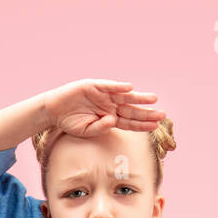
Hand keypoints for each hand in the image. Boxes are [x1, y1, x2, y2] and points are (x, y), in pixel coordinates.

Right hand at [42, 78, 165, 134]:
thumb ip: (100, 128)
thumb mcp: (86, 131)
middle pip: (131, 109)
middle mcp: (110, 106)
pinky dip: (118, 87)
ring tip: (153, 99)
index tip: (155, 127)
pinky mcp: (94, 86)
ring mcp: (103, 95)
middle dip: (146, 112)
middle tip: (162, 114)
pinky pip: (108, 86)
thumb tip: (112, 121)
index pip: (129, 122)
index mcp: (109, 118)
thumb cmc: (70, 122)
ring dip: (139, 98)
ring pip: (124, 96)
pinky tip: (130, 88)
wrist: (54, 110)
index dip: (142, 125)